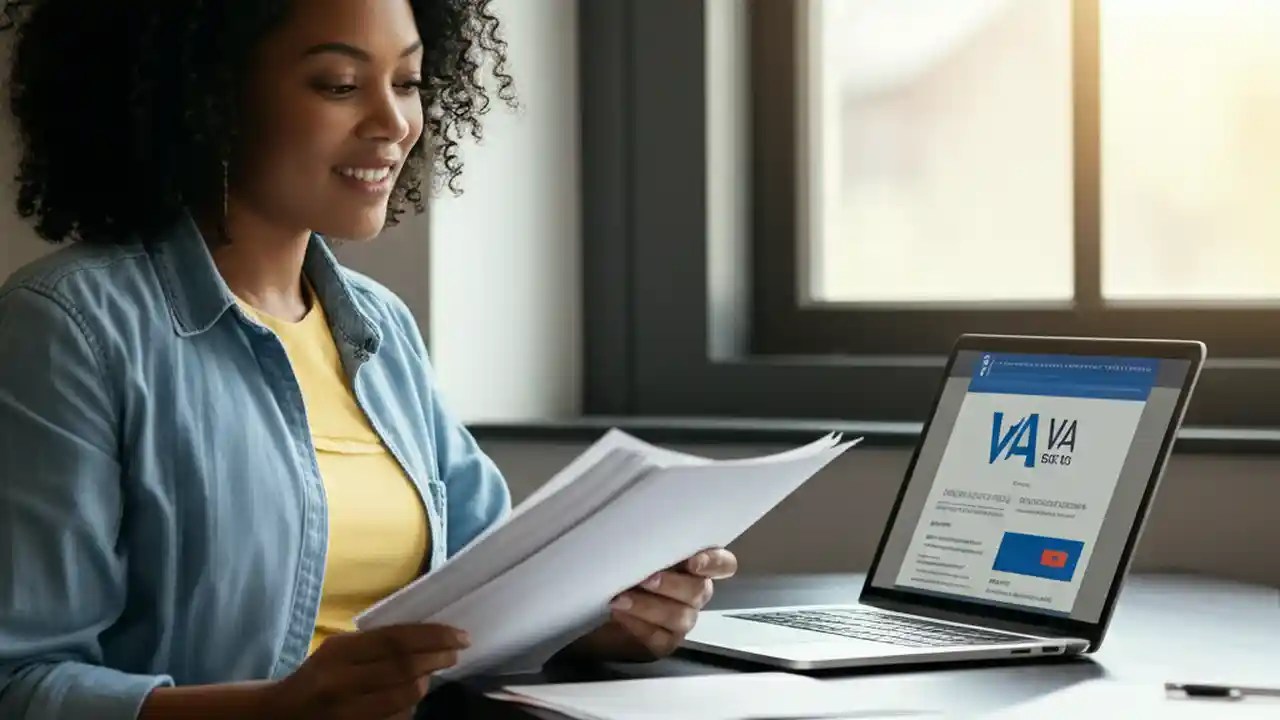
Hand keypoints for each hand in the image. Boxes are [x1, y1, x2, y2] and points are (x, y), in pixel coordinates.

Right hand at [258, 624, 468, 719]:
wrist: (281, 716)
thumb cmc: (318, 677)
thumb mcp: (338, 650)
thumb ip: (375, 643)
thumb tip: (428, 636)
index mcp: (338, 653)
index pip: (396, 640)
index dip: (434, 637)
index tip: (460, 635)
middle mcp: (342, 683)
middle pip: (406, 669)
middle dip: (439, 658)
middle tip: (456, 651)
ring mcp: (348, 714)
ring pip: (406, 698)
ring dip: (426, 684)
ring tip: (432, 672)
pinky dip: (411, 707)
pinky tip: (411, 697)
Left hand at [569, 548, 737, 661]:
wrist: (592, 607)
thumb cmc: (618, 571)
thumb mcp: (632, 551)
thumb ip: (648, 543)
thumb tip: (640, 529)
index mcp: (694, 566)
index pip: (723, 564)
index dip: (714, 562)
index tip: (692, 562)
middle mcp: (693, 594)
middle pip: (700, 591)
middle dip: (672, 585)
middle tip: (645, 579)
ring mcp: (680, 620)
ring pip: (680, 616)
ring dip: (649, 606)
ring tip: (621, 599)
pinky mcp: (663, 642)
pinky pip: (659, 637)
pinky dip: (638, 625)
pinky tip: (621, 616)